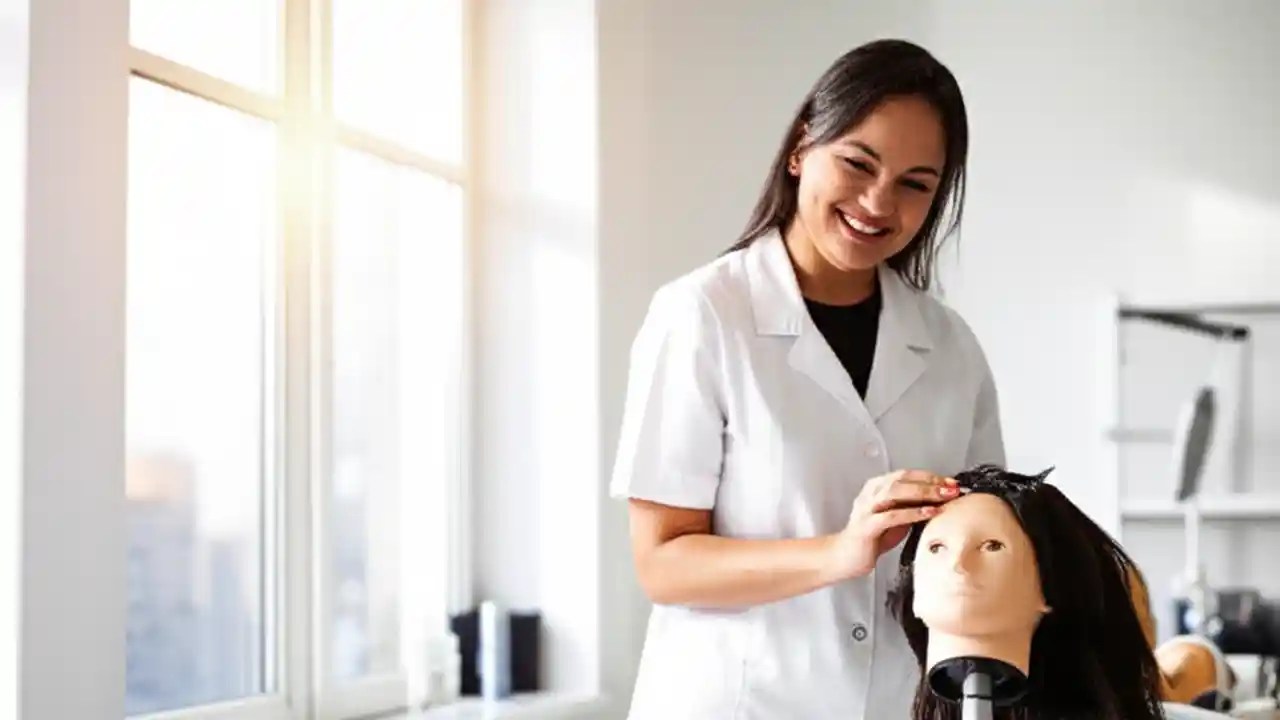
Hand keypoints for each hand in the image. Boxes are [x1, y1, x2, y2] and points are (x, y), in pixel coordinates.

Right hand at [824, 469, 959, 580]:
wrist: (845, 557)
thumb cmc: (873, 538)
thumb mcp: (896, 518)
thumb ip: (912, 507)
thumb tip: (941, 501)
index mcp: (876, 487)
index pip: (906, 474)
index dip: (930, 476)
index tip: (951, 482)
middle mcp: (870, 493)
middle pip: (902, 479)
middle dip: (930, 482)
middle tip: (952, 488)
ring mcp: (866, 508)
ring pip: (895, 491)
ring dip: (923, 492)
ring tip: (943, 497)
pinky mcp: (866, 526)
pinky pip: (891, 515)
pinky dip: (912, 512)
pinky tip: (929, 512)